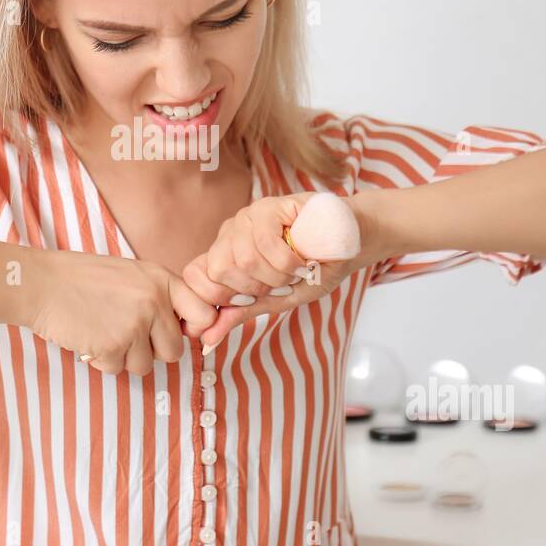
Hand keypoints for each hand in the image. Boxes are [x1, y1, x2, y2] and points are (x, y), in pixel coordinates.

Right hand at [25, 250, 217, 376]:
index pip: (204, 314)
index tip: (177, 333)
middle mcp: (154, 301)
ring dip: (124, 358)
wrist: (42, 283)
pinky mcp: (114, 346)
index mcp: (162, 279)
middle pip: (175, 351)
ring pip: (145, 366)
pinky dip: (102, 360)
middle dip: (152, 351)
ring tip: (103, 332)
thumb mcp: (131, 274)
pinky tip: (88, 337)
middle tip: (126, 335)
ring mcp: (135, 324)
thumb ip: (160, 297)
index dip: (193, 330)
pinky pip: (117, 369)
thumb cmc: (82, 279)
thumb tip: (188, 329)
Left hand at [181, 192, 368, 348]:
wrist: (350, 243)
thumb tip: (205, 341)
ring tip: (295, 271)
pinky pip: (265, 241)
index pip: (194, 275)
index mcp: (225, 255)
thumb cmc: (313, 270)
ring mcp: (248, 216)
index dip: (219, 297)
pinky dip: (287, 261)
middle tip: (280, 284)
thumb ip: (242, 313)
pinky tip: (302, 260)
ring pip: (244, 258)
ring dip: (277, 276)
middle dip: (255, 288)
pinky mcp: (269, 205)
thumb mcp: (276, 299)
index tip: (252, 300)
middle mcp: (230, 233)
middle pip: (218, 270)